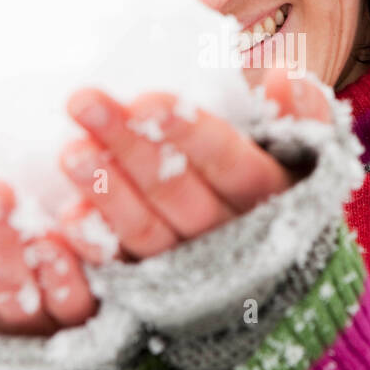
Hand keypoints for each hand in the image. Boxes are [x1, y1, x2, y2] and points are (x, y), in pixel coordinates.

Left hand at [58, 67, 331, 264]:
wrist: (275, 281)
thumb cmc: (276, 191)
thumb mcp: (301, 154)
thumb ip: (303, 115)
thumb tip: (289, 74)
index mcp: (269, 194)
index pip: (230, 161)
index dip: (190, 133)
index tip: (147, 99)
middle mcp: (234, 238)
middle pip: (178, 193)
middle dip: (131, 147)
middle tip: (82, 102)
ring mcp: (193, 272)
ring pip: (148, 234)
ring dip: (106, 192)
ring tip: (70, 151)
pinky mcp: (155, 295)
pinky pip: (122, 274)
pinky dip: (95, 248)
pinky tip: (66, 219)